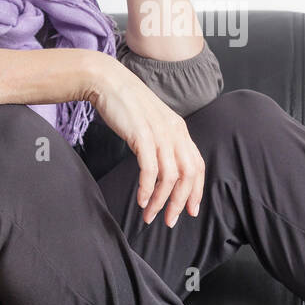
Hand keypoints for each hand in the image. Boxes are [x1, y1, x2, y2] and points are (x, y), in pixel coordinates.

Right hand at [87, 58, 205, 227]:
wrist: (108, 82)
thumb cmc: (127, 105)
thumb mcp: (152, 124)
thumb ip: (162, 142)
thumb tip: (164, 169)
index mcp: (180, 130)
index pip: (197, 165)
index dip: (197, 190)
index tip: (190, 210)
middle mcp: (175, 132)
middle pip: (188, 174)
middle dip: (181, 202)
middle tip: (170, 221)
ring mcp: (159, 133)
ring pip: (170, 176)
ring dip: (161, 200)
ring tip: (149, 215)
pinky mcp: (142, 135)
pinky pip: (150, 169)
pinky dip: (147, 188)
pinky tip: (141, 200)